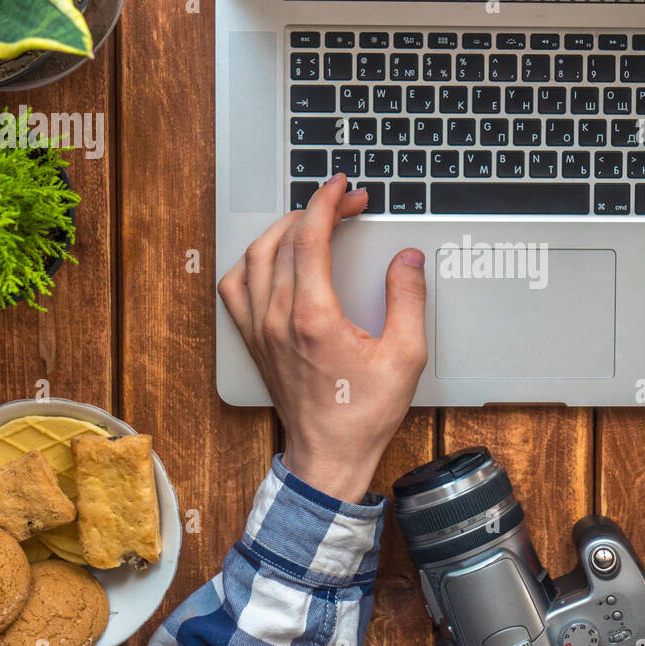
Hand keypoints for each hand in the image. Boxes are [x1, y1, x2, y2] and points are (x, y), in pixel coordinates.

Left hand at [217, 173, 427, 502]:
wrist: (329, 456)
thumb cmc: (364, 413)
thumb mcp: (405, 356)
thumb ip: (408, 300)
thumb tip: (406, 259)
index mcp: (313, 317)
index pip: (310, 238)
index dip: (327, 203)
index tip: (344, 190)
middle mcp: (277, 318)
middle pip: (284, 240)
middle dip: (316, 212)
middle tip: (346, 206)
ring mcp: (259, 329)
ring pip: (254, 256)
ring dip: (282, 230)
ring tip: (311, 223)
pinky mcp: (253, 340)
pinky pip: (236, 285)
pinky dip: (252, 261)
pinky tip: (274, 258)